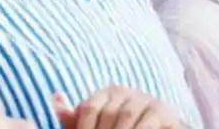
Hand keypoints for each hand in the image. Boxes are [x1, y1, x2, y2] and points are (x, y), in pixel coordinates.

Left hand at [53, 87, 179, 128]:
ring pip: (126, 116)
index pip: (89, 108)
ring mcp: (145, 99)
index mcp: (106, 94)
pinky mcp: (162, 111)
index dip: (83, 127)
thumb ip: (76, 120)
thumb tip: (55, 95)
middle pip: (108, 112)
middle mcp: (126, 92)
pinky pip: (147, 122)